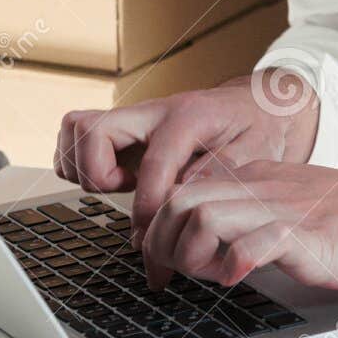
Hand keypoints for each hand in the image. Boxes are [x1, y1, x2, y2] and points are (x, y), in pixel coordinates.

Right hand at [53, 69, 320, 246]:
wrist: (261, 103)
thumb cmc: (260, 127)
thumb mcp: (257, 152)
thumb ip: (219, 174)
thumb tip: (181, 200)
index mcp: (189, 117)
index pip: (152, 162)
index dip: (146, 205)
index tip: (149, 234)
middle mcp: (153, 111)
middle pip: (90, 128)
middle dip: (96, 173)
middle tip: (123, 193)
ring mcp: (136, 118)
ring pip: (76, 128)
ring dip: (84, 166)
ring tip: (119, 186)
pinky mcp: (127, 128)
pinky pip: (78, 134)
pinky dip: (82, 162)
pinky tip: (117, 180)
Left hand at [141, 159, 337, 290]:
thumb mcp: (299, 208)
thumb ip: (259, 219)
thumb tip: (219, 249)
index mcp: (259, 179)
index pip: (185, 191)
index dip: (162, 231)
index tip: (166, 264)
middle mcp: (263, 187)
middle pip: (180, 200)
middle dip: (163, 243)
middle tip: (172, 277)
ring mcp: (283, 208)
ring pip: (202, 213)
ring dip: (190, 252)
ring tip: (207, 276)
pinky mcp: (306, 233)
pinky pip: (252, 242)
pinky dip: (233, 263)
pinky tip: (239, 278)